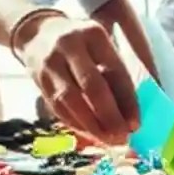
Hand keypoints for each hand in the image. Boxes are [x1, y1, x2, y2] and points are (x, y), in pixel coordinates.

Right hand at [14, 14, 139, 144]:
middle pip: (92, 86)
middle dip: (109, 116)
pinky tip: (90, 134)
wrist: (37, 34)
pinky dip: (75, 125)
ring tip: (108, 141)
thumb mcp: (100, 45)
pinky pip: (58, 108)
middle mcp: (70, 47)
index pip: (115, 70)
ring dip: (91, 126)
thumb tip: (131, 111)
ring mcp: (51, 64)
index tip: (136, 123)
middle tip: (122, 136)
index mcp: (93, 35)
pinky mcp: (39, 82)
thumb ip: (114, 72)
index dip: (127, 99)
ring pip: (71, 101)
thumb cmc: (80, 42)